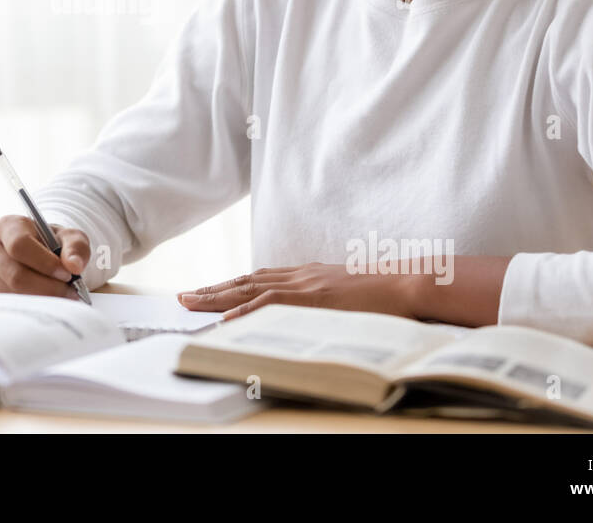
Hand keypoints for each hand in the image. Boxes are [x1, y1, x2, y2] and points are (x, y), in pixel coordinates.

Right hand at [0, 216, 89, 298]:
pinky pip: (8, 306)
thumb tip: (74, 266)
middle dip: (47, 287)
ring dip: (42, 300)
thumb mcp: (71, 238)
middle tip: (71, 293)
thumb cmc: (54, 243)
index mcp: (8, 226)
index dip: (44, 263)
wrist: (40, 254)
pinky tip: (48, 304)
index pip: (19, 245)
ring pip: (12, 294)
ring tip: (63, 298)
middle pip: (15, 274)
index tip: (68, 274)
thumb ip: (76, 247)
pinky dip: (32, 308)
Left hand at [176, 262, 416, 321]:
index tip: (208, 291)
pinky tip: (226, 319)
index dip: (231, 284)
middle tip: (183, 297)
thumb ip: (327, 299)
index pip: (261, 278)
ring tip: (190, 304)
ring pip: (250, 289)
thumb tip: (316, 313)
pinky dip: (245, 311)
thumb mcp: (348, 293)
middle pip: (247, 281)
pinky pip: (271, 304)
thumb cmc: (385, 292)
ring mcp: (306, 284)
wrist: (409, 282)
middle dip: (212, 289)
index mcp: (308, 274)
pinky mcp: (314, 296)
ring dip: (216, 296)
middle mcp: (301, 275)